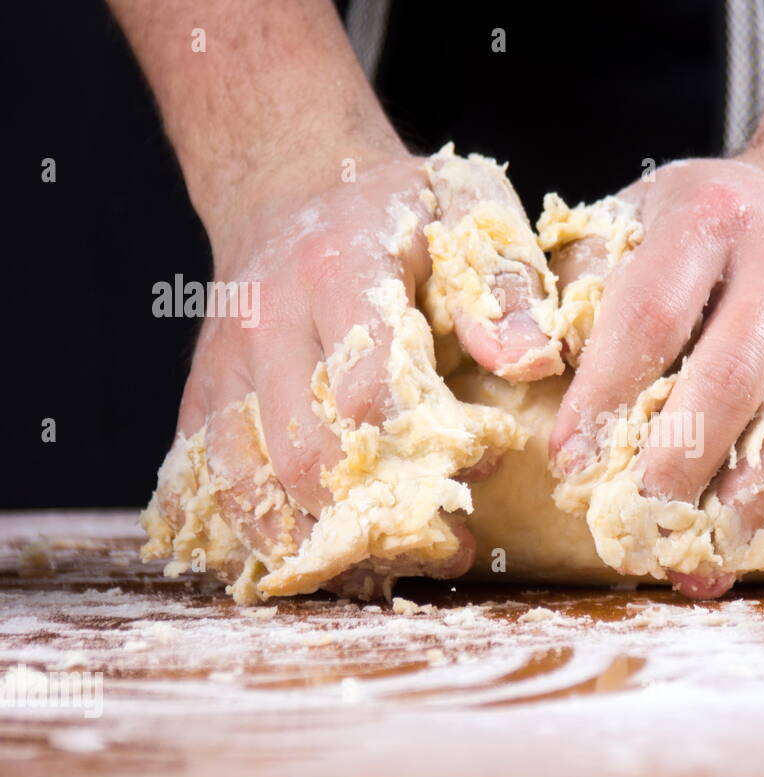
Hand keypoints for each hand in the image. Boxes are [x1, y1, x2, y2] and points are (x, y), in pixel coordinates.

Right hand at [172, 149, 556, 585]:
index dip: (425, 443)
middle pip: (304, 452)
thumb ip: (507, 283)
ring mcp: (223, 364)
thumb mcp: (469, 210)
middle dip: (378, 514)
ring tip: (384, 569)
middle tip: (446, 542)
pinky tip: (313, 563)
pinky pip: (206, 487)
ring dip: (316, 544)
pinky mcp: (200, 398)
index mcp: (340, 268)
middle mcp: (266, 320)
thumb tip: (532, 362)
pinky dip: (254, 539)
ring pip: (244, 483)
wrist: (293, 189)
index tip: (481, 462)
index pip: (366, 383)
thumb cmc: (401, 210)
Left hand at [548, 139, 763, 597]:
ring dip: (749, 504)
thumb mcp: (648, 212)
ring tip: (705, 565)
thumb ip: (582, 277)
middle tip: (637, 530)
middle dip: (676, 468)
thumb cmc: (727, 218)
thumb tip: (519, 364)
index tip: (570, 466)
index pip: (647, 318)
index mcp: (709, 216)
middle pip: (728, 380)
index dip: (605, 399)